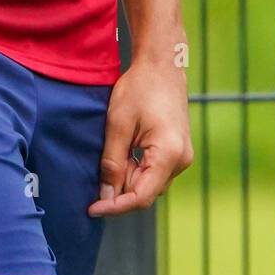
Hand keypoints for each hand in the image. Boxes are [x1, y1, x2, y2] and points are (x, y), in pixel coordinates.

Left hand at [87, 55, 192, 216]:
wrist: (162, 65)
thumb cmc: (139, 88)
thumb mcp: (118, 124)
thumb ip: (112, 163)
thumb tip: (106, 197)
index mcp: (169, 155)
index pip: (140, 197)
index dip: (115, 207)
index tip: (91, 209)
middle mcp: (181, 161)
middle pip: (145, 192)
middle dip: (120, 186)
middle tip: (102, 162)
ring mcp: (182, 157)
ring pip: (150, 184)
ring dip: (128, 176)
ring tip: (117, 146)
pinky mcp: (178, 152)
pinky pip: (155, 172)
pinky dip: (137, 168)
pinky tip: (127, 147)